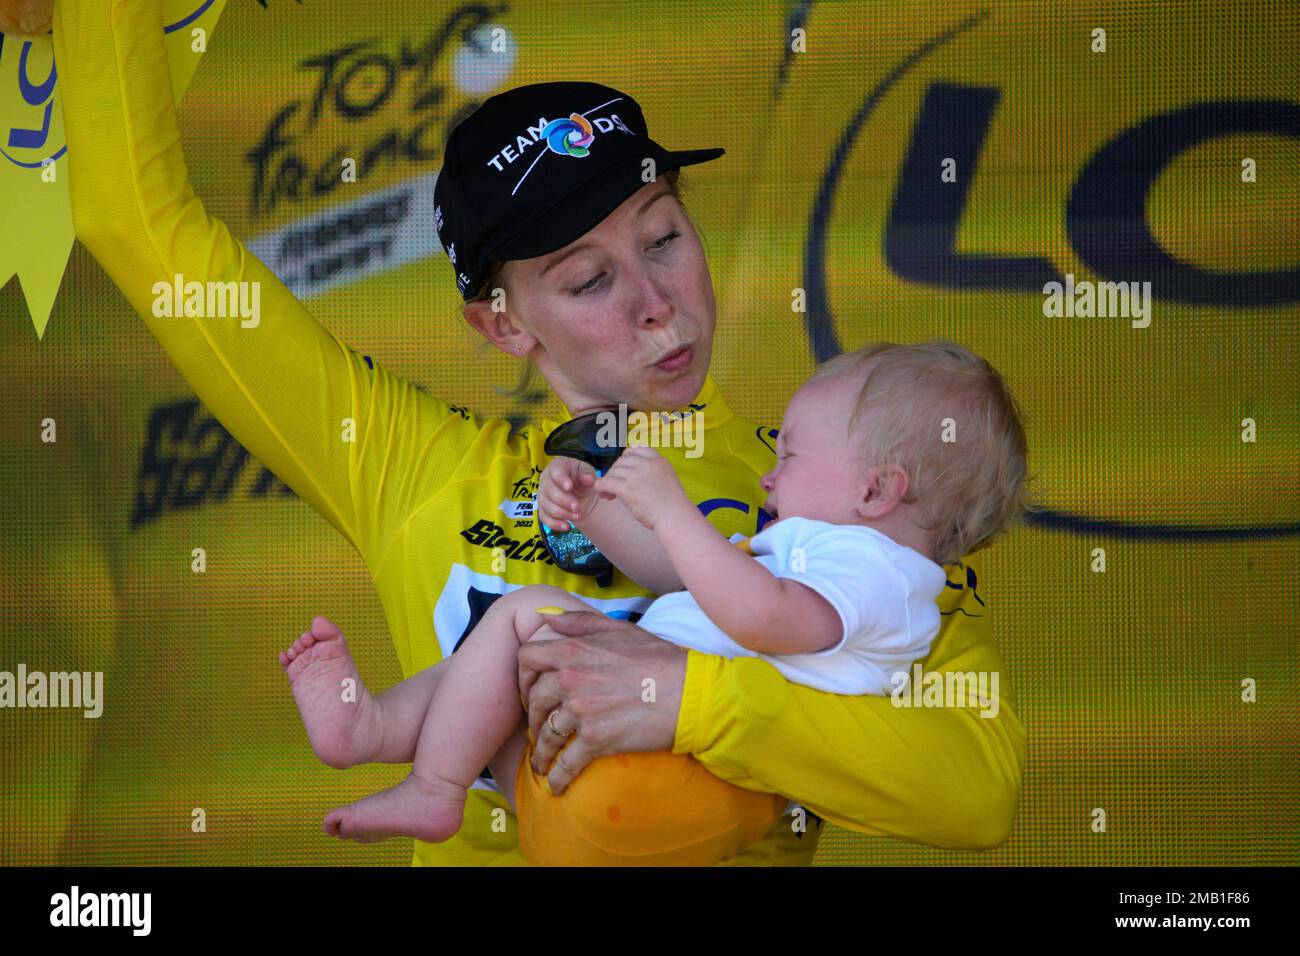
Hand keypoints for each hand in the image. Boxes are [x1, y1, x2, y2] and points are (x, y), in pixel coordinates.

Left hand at [517, 611, 687, 793]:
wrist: (687, 692)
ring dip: (541, 751)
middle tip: (537, 729)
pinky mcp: (595, 740)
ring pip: (546, 735)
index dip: (522, 677)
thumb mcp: (620, 629)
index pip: (526, 660)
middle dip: (531, 718)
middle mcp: (570, 680)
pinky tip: (555, 785)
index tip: (528, 691)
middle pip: (533, 701)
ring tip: (541, 761)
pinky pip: (566, 762)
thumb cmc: (658, 658)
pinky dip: (556, 776)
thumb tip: (548, 619)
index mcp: (572, 651)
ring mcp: (580, 711)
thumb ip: (580, 622)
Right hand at [538, 457, 596, 531]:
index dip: (561, 479)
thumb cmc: (582, 479)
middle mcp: (546, 479)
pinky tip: (566, 527)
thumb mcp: (588, 473)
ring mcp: (542, 494)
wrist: (581, 493)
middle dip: (564, 500)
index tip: (569, 487)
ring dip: (562, 513)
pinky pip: (544, 517)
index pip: (555, 470)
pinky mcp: (542, 508)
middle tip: (578, 507)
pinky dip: (554, 524)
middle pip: (549, 490)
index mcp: (557, 466)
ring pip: (546, 505)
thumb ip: (588, 475)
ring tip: (577, 516)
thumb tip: (589, 480)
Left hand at [593, 445, 692, 530]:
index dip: (625, 459)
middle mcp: (646, 464)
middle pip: (621, 461)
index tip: (624, 470)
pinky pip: (606, 482)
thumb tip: (632, 471)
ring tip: (611, 495)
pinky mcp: (627, 488)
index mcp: (658, 460)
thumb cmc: (673, 504)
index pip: (635, 449)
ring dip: (609, 482)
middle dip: (616, 472)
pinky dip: (601, 488)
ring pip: (612, 472)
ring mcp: (636, 475)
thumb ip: (653, 470)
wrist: (675, 517)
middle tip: (616, 487)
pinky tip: (605, 495)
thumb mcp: (667, 477)